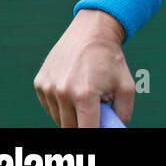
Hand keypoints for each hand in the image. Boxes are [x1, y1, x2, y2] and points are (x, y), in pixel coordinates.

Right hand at [33, 8, 134, 126]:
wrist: (92, 31)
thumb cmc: (111, 59)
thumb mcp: (126, 85)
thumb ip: (123, 113)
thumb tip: (116, 129)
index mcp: (85, 94)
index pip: (86, 130)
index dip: (93, 134)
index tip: (97, 130)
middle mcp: (63, 92)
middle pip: (70, 128)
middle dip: (84, 124)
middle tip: (94, 112)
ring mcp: (48, 88)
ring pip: (58, 119)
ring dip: (72, 115)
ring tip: (85, 96)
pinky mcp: (39, 83)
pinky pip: (50, 107)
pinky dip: (60, 105)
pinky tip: (72, 90)